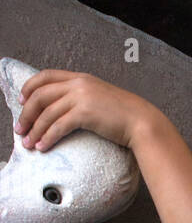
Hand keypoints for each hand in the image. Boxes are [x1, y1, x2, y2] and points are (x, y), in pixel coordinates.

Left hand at [15, 70, 157, 152]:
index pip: (46, 76)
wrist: (142, 122)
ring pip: (46, 113)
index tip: (21, 100)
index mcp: (81, 78)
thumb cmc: (124, 115)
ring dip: (34, 130)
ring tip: (27, 144)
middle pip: (40, 95)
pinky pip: (58, 126)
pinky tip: (42, 147)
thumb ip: (83, 97)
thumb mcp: (100, 98)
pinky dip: (47, 137)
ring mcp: (81, 98)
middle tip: (19, 128)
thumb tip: (66, 110)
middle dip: (26, 113)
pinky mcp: (85, 114)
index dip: (29, 87)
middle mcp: (78, 84)